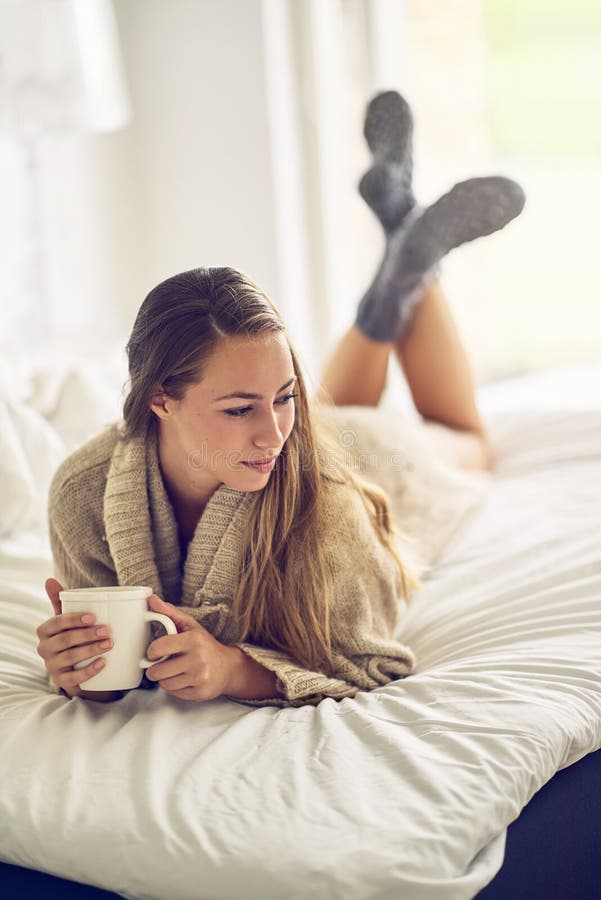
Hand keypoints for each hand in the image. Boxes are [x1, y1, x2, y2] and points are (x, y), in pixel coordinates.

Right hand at [37, 578, 113, 697]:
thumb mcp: (67, 619)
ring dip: (91, 650)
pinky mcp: (61, 682)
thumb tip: (49, 579)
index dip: (73, 619)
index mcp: (45, 631)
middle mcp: (44, 649)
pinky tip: (103, 663)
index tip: (93, 616)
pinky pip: (74, 678)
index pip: (55, 623)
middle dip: (87, 635)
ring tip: (109, 644)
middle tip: (107, 630)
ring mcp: (52, 666)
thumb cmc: (72, 636)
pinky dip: (89, 670)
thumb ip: (61, 600)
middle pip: (64, 641)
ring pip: (70, 658)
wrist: (75, 666)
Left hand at [145, 595, 235, 701]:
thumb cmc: (205, 645)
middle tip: (162, 664)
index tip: (155, 652)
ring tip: (174, 671)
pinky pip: (173, 693)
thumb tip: (151, 599)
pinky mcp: (200, 692)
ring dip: (165, 679)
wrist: (228, 667)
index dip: (151, 652)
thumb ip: (169, 613)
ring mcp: (200, 677)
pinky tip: (182, 679)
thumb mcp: (189, 626)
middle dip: (155, 669)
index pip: (158, 648)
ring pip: (164, 684)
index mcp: (194, 640)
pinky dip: (174, 688)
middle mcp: (198, 659)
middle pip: (157, 671)